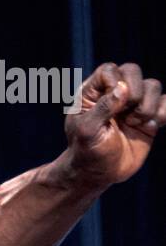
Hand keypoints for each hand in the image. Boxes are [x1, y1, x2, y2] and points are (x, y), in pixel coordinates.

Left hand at [65, 61, 165, 185]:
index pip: (109, 70)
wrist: (99, 175)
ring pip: (152, 85)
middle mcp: (114, 93)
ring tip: (135, 124)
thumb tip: (123, 88)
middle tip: (126, 116)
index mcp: (93, 92)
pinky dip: (163, 112)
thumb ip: (102, 108)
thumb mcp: (87, 132)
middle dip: (134, 93)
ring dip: (147, 106)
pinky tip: (151, 126)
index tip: (113, 105)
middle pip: (133, 70)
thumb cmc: (87, 153)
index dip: (115, 82)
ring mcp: (133, 104)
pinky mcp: (149, 117)